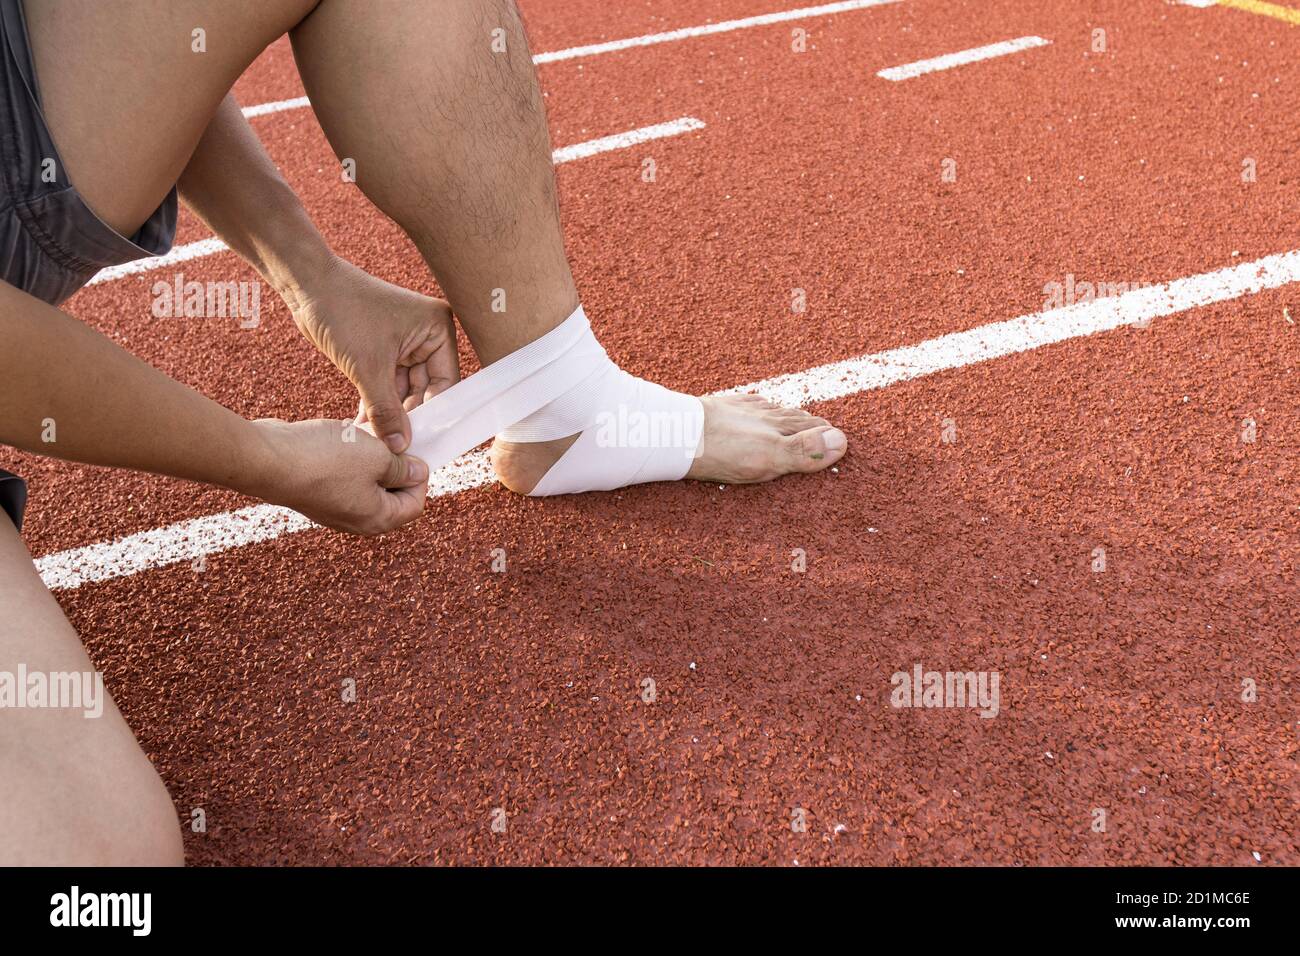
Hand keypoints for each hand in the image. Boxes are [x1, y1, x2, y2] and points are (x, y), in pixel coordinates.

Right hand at [248, 418, 428, 534]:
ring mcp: (334, 506)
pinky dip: (351, 455)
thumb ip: (402, 467)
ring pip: (367, 480)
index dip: (419, 476)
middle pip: (392, 494)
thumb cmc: (325, 460)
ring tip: (371, 431)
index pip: (415, 504)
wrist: (267, 459)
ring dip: (373, 456)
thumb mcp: (378, 457)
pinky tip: (348, 433)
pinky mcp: (316, 489)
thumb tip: (417, 472)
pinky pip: (344, 473)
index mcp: (377, 519)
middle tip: (394, 438)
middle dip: (396, 464)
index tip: (414, 450)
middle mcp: (356, 520)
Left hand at [285, 257, 458, 454]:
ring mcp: (405, 344)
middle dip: (409, 419)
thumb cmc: (343, 310)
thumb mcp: (367, 367)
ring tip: (379, 443)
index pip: (445, 384)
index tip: (425, 444)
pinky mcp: (383, 350)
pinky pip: (386, 385)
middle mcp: (427, 336)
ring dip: (389, 415)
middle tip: (399, 449)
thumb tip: (400, 446)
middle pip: (426, 390)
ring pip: (403, 391)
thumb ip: (386, 411)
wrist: (306, 285)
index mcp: (438, 329)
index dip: (436, 415)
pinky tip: (365, 428)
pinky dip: (376, 404)